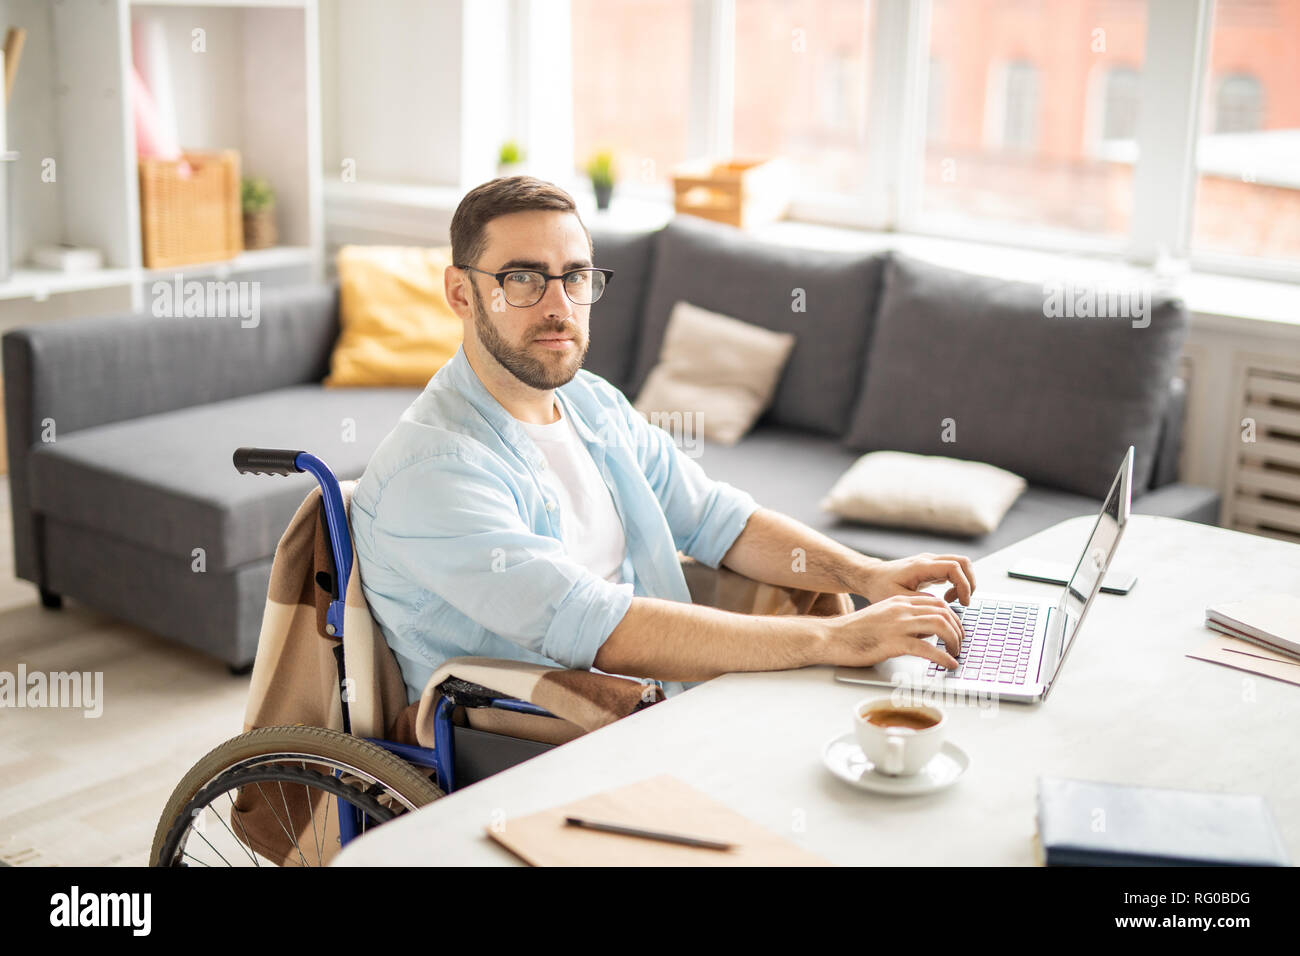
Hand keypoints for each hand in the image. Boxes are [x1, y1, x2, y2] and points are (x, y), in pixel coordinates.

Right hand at [822, 595, 962, 668]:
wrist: (831, 637)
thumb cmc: (854, 632)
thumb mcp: (882, 617)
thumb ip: (904, 621)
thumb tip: (925, 634)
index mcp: (899, 602)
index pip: (936, 602)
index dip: (952, 617)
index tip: (956, 630)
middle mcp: (901, 609)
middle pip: (943, 612)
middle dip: (957, 629)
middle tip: (959, 644)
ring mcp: (898, 625)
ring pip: (940, 626)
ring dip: (953, 641)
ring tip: (955, 653)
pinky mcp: (894, 643)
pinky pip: (927, 649)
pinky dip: (942, 657)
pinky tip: (948, 664)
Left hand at [860, 552, 976, 606]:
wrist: (871, 577)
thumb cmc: (881, 587)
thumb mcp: (897, 598)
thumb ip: (920, 602)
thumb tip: (941, 607)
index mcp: (921, 566)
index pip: (954, 567)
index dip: (963, 585)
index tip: (962, 603)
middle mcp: (928, 560)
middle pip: (963, 562)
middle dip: (969, 582)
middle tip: (963, 602)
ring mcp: (931, 562)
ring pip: (961, 565)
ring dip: (964, 583)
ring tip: (954, 601)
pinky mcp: (932, 568)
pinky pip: (954, 571)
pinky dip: (957, 584)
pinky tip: (946, 598)